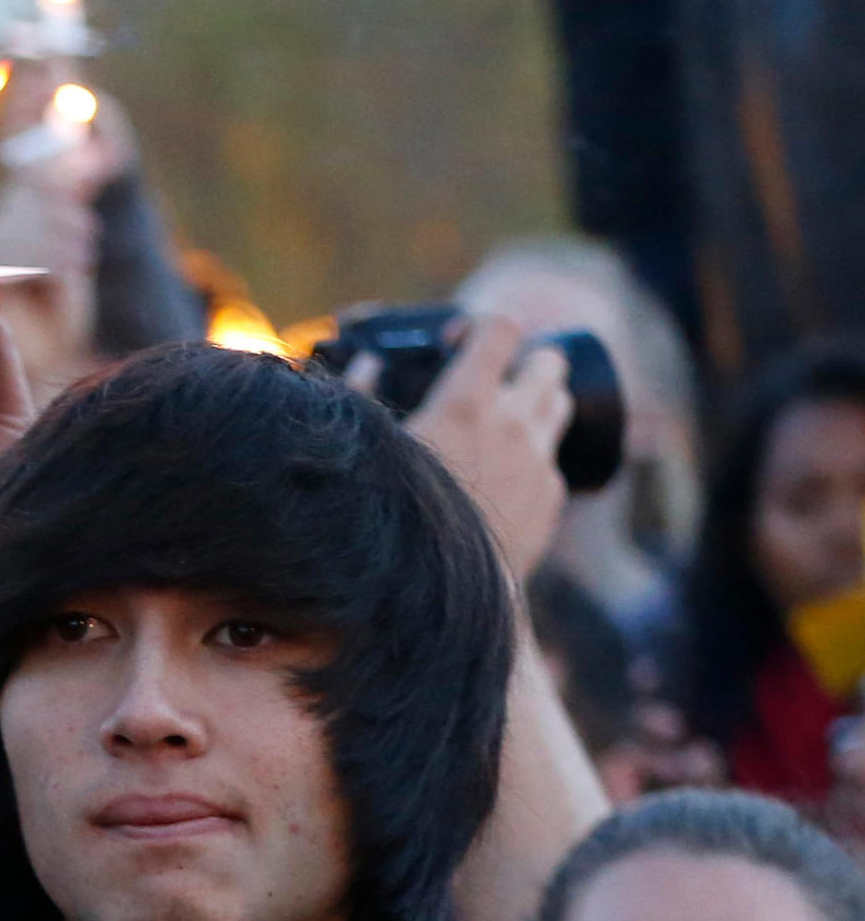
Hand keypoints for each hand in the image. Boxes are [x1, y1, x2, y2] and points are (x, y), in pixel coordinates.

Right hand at [373, 311, 568, 585]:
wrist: (433, 593)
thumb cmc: (388, 517)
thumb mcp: (365, 449)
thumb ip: (359, 394)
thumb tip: (366, 363)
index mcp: (467, 402)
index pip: (499, 330)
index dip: (479, 327)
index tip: (457, 343)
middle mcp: (515, 424)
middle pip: (550, 361)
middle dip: (525, 361)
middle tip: (495, 378)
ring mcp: (540, 461)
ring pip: (561, 404)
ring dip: (536, 403)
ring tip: (502, 422)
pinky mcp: (552, 497)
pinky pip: (550, 461)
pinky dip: (532, 458)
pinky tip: (499, 478)